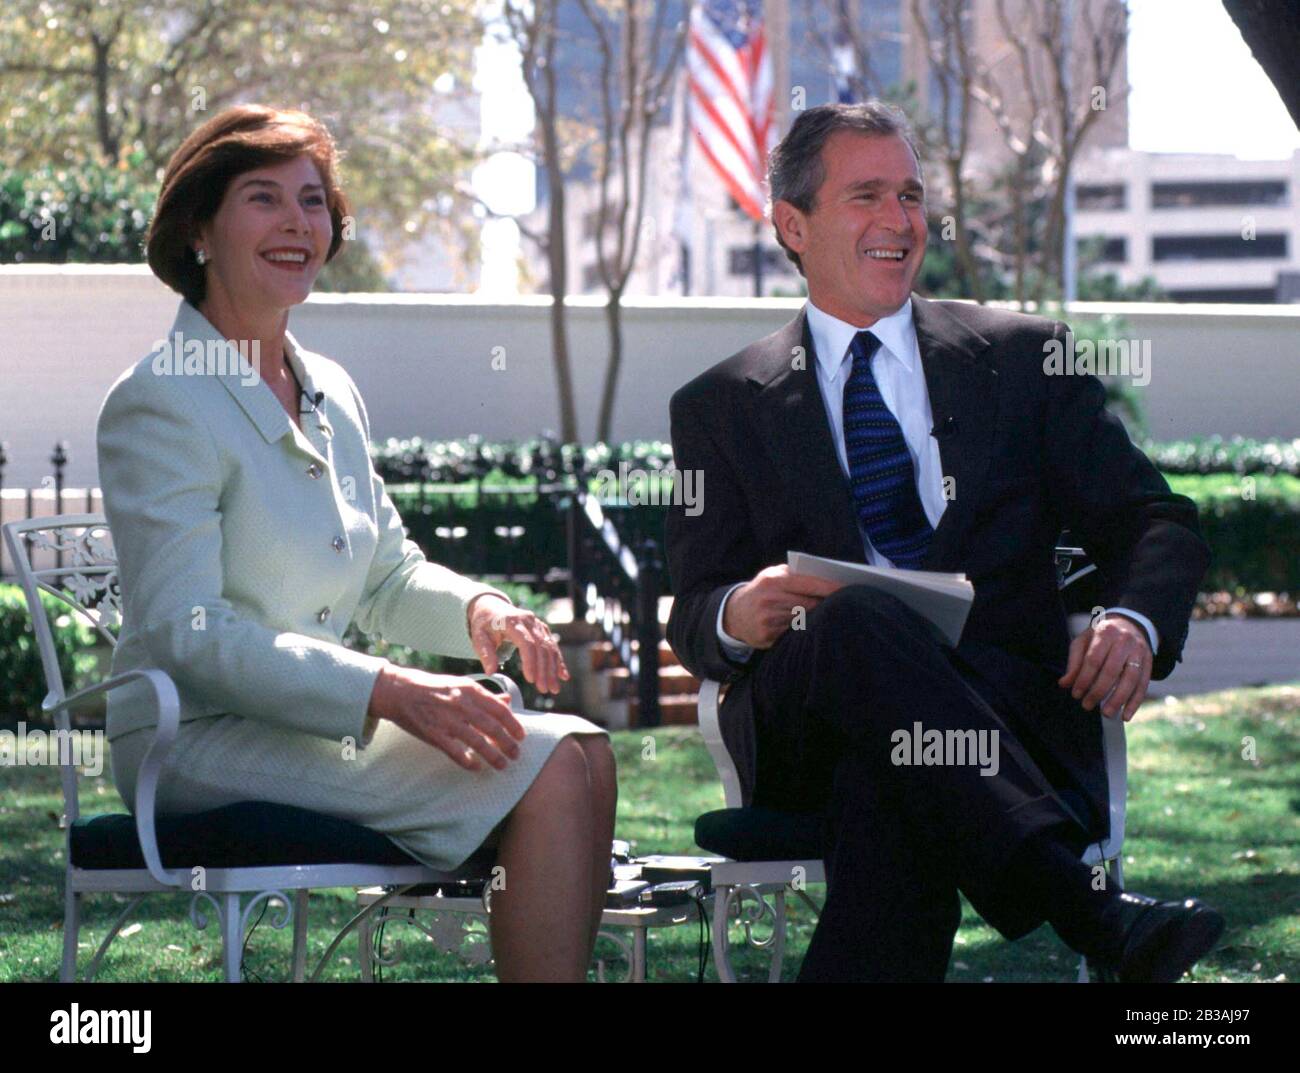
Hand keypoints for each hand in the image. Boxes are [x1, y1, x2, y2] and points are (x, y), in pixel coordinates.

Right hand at [370, 665, 525, 770]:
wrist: (400, 691)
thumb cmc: (433, 687)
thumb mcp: (461, 684)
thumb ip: (485, 695)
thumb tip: (508, 701)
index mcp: (470, 690)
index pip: (499, 709)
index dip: (513, 724)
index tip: (521, 736)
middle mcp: (461, 704)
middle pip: (492, 728)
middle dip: (507, 744)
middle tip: (516, 755)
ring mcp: (447, 720)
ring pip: (477, 742)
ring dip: (493, 756)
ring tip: (502, 765)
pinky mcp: (434, 734)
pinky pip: (455, 752)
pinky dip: (468, 762)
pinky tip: (477, 768)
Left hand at [468, 593, 568, 694]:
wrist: (491, 607)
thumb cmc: (483, 624)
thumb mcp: (479, 638)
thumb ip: (485, 654)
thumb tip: (491, 672)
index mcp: (512, 622)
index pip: (526, 643)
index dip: (530, 662)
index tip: (530, 680)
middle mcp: (528, 621)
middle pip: (541, 647)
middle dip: (544, 670)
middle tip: (544, 689)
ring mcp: (537, 624)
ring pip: (549, 647)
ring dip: (553, 669)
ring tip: (554, 689)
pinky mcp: (542, 629)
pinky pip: (552, 646)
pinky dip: (558, 661)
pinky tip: (563, 675)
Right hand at [722, 565, 843, 648]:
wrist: (734, 614)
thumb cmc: (762, 590)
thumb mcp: (772, 575)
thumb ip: (794, 574)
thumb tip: (825, 576)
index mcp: (773, 580)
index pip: (808, 583)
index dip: (829, 586)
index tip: (848, 587)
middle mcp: (770, 599)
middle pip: (810, 604)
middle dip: (827, 604)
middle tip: (847, 602)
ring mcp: (768, 619)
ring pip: (804, 620)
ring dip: (818, 618)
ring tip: (833, 615)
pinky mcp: (767, 636)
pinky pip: (795, 633)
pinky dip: (805, 629)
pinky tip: (814, 627)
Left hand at [1057, 613, 1152, 721]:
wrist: (1129, 623)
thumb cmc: (1100, 636)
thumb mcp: (1083, 642)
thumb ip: (1074, 663)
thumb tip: (1064, 684)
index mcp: (1105, 633)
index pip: (1093, 660)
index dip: (1084, 679)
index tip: (1076, 694)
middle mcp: (1124, 641)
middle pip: (1112, 670)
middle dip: (1098, 691)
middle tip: (1087, 706)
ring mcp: (1139, 651)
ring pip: (1131, 679)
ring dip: (1118, 699)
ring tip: (1107, 713)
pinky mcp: (1149, 662)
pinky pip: (1143, 684)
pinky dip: (1135, 702)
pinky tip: (1126, 715)